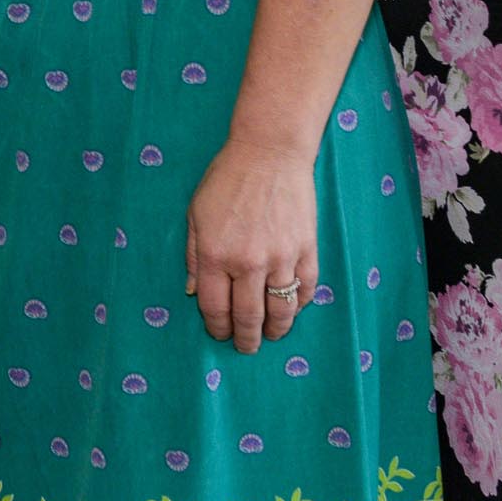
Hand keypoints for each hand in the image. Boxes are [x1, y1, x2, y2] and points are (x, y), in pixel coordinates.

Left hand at [184, 137, 317, 354]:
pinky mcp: (307, 251)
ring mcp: (281, 258)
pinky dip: (299, 305)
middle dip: (246, 339)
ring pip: (280, 310)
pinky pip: (305, 289)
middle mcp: (248, 263)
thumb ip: (194, 257)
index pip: (215, 307)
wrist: (269, 153)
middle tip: (246, 347)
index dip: (217, 327)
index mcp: (216, 255)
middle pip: (249, 317)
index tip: (220, 335)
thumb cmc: (226, 180)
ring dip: (275, 330)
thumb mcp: (196, 215)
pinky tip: (292, 309)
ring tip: (270, 336)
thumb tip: (194, 293)